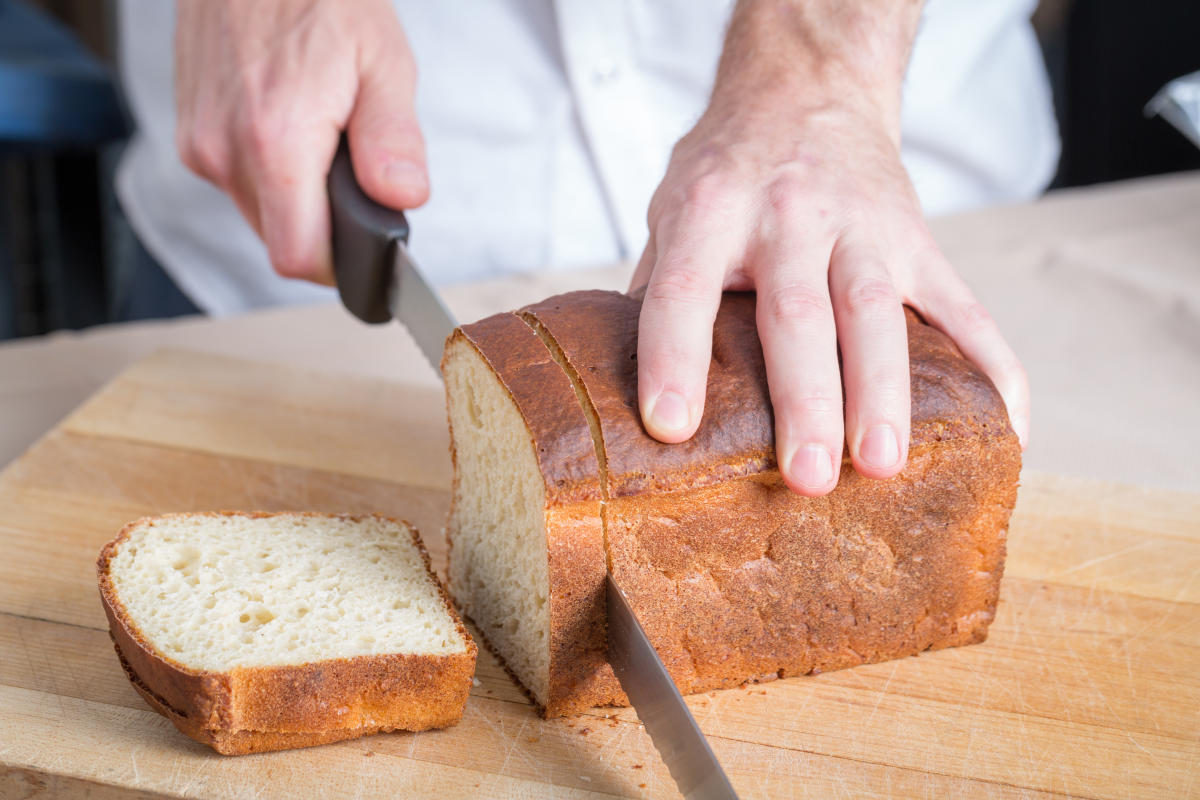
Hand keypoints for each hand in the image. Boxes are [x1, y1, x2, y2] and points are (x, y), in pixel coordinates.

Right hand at [175, 0, 427, 283]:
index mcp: (275, 141)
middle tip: (356, 180)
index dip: (339, 268)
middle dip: (325, 229)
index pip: (298, 256)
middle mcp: (224, 150)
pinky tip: (292, 130)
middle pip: (281, 241)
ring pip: (260, 214)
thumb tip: (403, 199)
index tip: (368, 256)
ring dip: (299, 201)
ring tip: (323, 142)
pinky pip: (239, 182)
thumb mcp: (382, 63)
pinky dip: (272, 174)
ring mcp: (200, 143)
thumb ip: (393, 141)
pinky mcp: (190, 134)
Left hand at [632, 0, 1028, 496]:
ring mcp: (863, 228)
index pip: (685, 287)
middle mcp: (788, 215)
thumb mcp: (672, 207)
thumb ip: (658, 291)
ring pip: (877, 313)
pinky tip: (1003, 431)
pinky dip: (990, 368)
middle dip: (806, 399)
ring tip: (885, 464)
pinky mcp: (919, 243)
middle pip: (799, 312)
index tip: (670, 427)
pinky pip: (964, 308)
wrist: (808, 90)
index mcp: (712, 208)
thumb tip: (629, 397)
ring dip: (885, 392)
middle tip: (808, 477)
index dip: (673, 356)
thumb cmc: (729, 169)